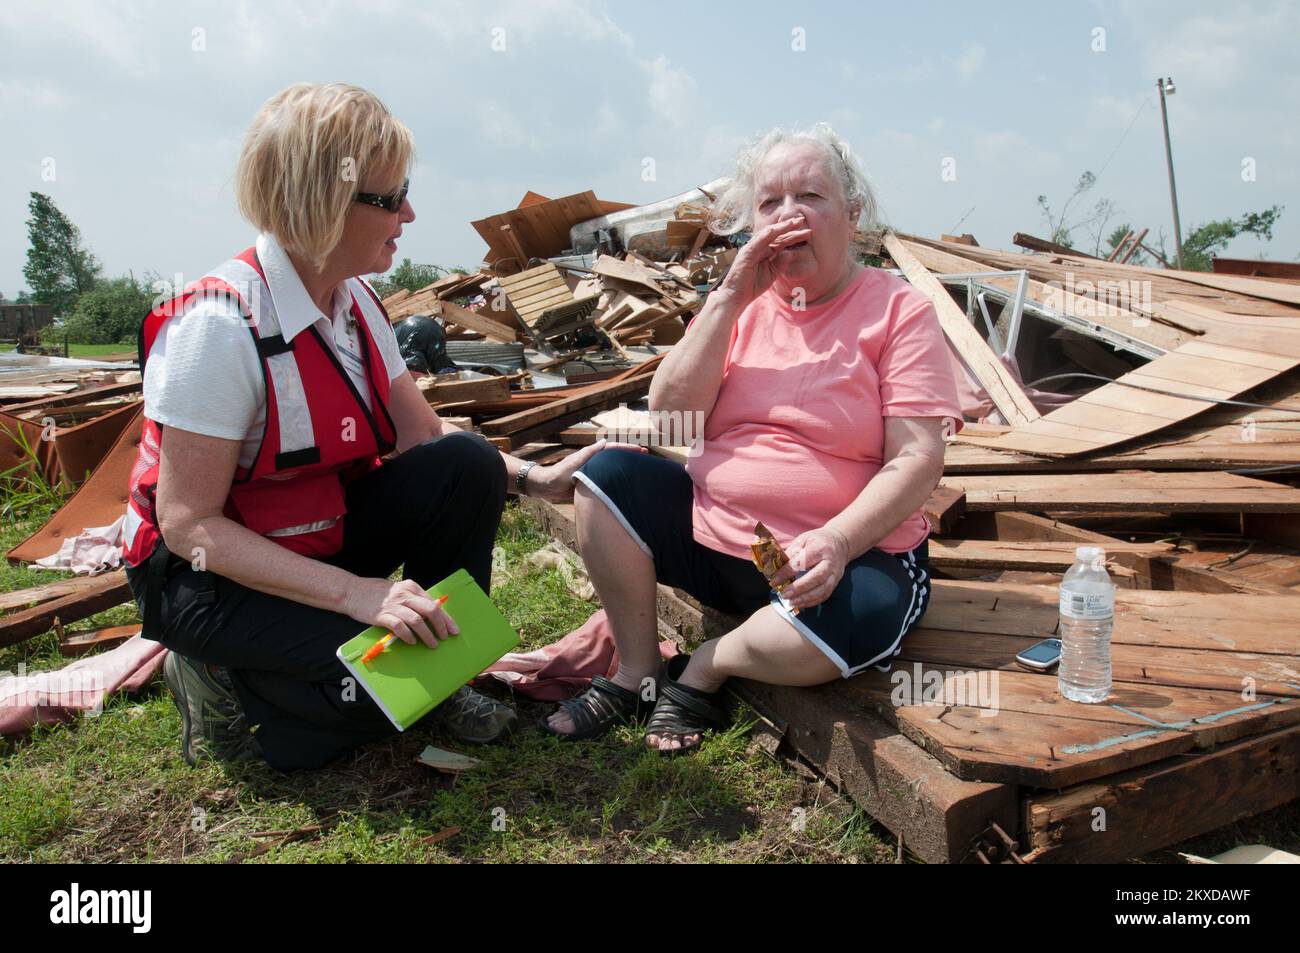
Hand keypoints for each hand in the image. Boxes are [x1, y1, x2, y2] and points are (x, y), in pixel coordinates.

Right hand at [343, 576, 458, 648]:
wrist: (352, 591)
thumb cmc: (377, 593)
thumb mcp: (399, 590)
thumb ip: (414, 599)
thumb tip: (432, 614)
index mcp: (411, 587)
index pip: (434, 603)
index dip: (446, 618)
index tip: (453, 629)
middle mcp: (404, 594)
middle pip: (430, 610)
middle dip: (441, 626)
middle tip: (444, 637)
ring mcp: (393, 605)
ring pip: (417, 621)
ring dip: (427, 634)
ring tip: (432, 644)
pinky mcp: (382, 615)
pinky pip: (400, 627)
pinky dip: (408, 636)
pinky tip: (412, 642)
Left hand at [529, 439, 647, 500]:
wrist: (549, 486)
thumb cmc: (560, 473)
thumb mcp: (576, 462)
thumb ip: (590, 453)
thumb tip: (604, 442)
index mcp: (593, 455)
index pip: (614, 449)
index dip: (627, 449)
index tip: (641, 450)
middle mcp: (596, 462)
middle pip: (617, 458)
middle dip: (631, 457)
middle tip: (646, 458)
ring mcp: (595, 473)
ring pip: (614, 469)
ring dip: (626, 468)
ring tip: (641, 470)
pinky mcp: (593, 483)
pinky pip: (609, 481)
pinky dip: (618, 481)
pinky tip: (627, 485)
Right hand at [716, 215, 812, 306]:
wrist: (735, 297)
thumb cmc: (751, 287)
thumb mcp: (771, 274)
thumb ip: (780, 263)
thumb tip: (790, 252)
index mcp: (764, 252)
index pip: (781, 241)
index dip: (793, 236)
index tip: (806, 232)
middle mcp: (758, 248)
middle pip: (776, 235)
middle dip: (789, 227)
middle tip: (802, 220)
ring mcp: (751, 249)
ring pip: (768, 234)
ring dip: (781, 228)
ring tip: (793, 222)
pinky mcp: (746, 254)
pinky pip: (757, 242)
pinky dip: (767, 235)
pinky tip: (776, 229)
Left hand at [780, 526, 850, 610]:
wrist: (841, 543)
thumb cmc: (818, 540)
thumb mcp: (803, 540)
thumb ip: (792, 553)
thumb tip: (778, 568)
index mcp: (820, 548)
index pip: (802, 562)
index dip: (787, 572)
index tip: (775, 581)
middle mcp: (830, 562)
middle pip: (816, 577)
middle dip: (799, 588)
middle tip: (784, 594)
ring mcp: (835, 574)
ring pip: (822, 590)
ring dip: (806, 598)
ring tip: (791, 602)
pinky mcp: (836, 582)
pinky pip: (825, 595)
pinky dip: (812, 602)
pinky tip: (800, 603)